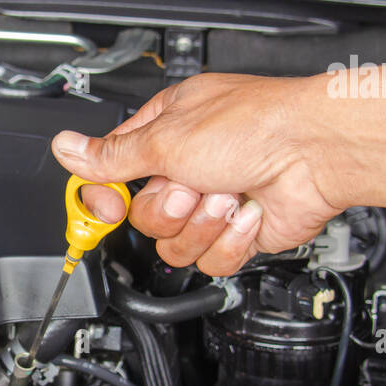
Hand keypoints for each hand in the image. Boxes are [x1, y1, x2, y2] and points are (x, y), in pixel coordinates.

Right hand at [52, 72, 345, 274]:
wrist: (317, 153)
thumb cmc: (256, 125)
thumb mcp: (166, 138)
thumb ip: (111, 156)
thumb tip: (67, 149)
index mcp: (164, 133)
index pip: (111, 173)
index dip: (104, 197)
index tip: (106, 207)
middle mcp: (187, 167)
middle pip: (143, 217)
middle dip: (169, 208)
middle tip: (190, 187)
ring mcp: (212, 202)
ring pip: (175, 243)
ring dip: (202, 223)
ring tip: (228, 195)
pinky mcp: (237, 233)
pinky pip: (211, 259)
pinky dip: (231, 239)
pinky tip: (248, 211)